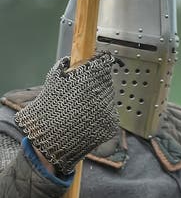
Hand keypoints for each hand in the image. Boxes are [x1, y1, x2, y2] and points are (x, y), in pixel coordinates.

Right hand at [15, 52, 119, 173]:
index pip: (103, 64)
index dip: (98, 66)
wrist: (53, 136)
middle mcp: (103, 92)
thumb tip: (71, 61)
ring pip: (109, 100)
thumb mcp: (54, 79)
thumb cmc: (50, 106)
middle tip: (83, 94)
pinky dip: (101, 118)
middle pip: (106, 83)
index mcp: (90, 77)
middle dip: (97, 85)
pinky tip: (88, 121)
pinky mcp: (111, 125)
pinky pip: (109, 116)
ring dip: (100, 102)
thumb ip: (66, 66)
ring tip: (83, 110)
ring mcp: (109, 110)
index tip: (94, 69)